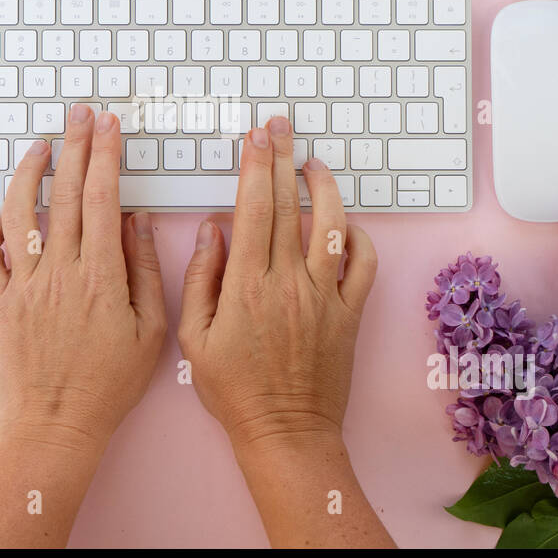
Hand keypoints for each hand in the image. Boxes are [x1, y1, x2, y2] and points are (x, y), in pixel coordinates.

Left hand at [0, 106, 165, 546]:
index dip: (105, 154)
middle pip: (66, 193)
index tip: (108, 124)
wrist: (57, 426)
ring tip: (40, 146)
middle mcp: (59, 271)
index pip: (103, 197)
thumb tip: (136, 220)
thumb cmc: (110, 385)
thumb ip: (144, 270)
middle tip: (79, 113)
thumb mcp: (151, 331)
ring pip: (21, 212)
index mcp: (101, 276)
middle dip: (74, 145)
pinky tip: (6, 213)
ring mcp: (24, 285)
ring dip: (29, 173)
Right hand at [178, 115, 391, 546]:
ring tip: (313, 164)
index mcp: (246, 285)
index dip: (254, 166)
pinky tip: (342, 224)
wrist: (285, 432)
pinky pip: (363, 264)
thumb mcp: (194, 337)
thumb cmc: (234, 390)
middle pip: (288, 205)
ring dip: (323, 187)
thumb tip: (212, 230)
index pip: (253, 208)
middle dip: (282, 158)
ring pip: (331, 225)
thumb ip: (202, 277)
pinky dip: (356, 237)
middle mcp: (289, 283)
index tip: (255, 137)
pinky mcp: (349, 313)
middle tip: (280, 126)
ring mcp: (324, 296)